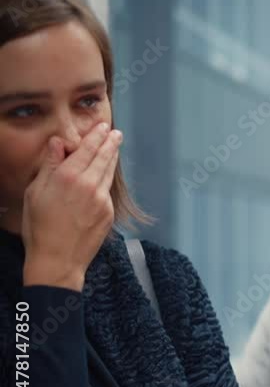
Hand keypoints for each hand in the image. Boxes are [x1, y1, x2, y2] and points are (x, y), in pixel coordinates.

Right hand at [22, 123, 121, 290]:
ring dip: (113, 157)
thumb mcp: (35, 193)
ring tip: (116, 146)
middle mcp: (88, 185)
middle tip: (116, 132)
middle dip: (110, 143)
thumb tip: (59, 143)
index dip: (95, 137)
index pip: (86, 150)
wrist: (58, 260)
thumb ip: (50, 166)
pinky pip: (108, 190)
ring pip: (109, 172)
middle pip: (103, 158)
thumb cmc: (39, 227)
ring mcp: (102, 199)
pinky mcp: (109, 213)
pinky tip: (107, 173)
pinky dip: (108, 178)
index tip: (102, 127)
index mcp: (67, 177)